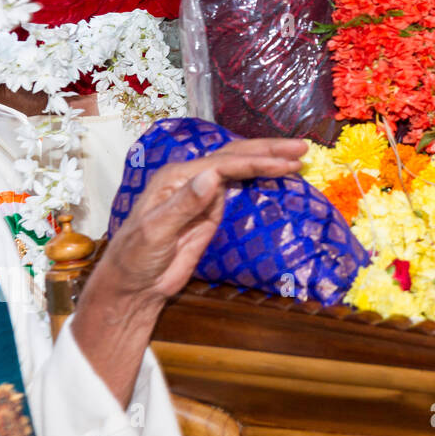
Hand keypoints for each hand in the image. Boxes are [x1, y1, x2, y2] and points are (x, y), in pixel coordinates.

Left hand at [94, 137, 308, 303]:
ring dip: (268, 161)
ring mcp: (204, 195)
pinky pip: (240, 189)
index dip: (255, 162)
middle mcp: (192, 179)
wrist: (134, 287)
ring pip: (240, 169)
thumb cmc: (135, 258)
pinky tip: (277, 175)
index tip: (284, 165)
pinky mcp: (211, 212)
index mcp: (177, 177)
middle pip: (234, 156)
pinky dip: (261, 179)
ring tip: (298, 158)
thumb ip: (185, 203)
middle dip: (268, 151)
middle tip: (300, 148)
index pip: (223, 163)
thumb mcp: (156, 231)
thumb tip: (214, 175)